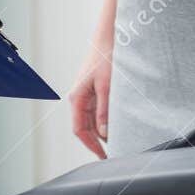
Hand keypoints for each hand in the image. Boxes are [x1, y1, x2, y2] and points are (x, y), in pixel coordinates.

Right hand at [70, 42, 110, 158]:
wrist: (109, 38)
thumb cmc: (105, 57)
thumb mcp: (106, 86)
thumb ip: (104, 110)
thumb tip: (104, 132)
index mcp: (76, 97)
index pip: (79, 129)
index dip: (90, 145)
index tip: (103, 156)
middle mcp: (79, 98)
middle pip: (86, 127)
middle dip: (98, 141)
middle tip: (113, 152)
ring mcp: (87, 95)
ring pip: (93, 120)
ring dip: (103, 131)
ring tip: (118, 140)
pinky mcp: (95, 91)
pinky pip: (98, 111)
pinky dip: (106, 120)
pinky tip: (117, 125)